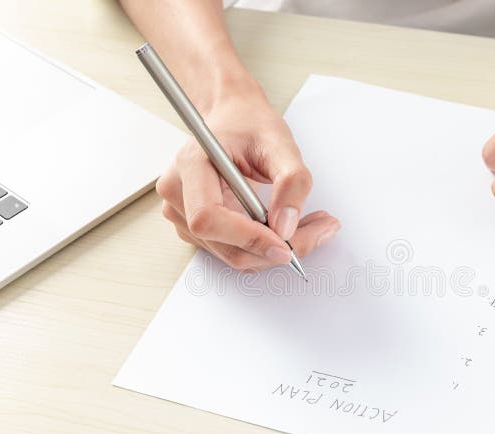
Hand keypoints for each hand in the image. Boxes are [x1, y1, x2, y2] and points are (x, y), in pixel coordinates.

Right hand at [157, 83, 340, 268]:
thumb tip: (285, 227)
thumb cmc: (249, 125)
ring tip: (310, 228)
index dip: (247, 237)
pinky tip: (285, 230)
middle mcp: (177, 191)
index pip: (208, 217)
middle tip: (317, 233)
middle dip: (271, 248)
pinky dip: (262, 247)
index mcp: (191, 163)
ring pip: (230, 253)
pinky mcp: (194, 226)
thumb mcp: (280, 143)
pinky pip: (230, 250)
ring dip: (271, 251)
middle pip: (221, 242)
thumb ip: (291, 182)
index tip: (285, 244)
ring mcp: (181, 212)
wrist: (233, 118)